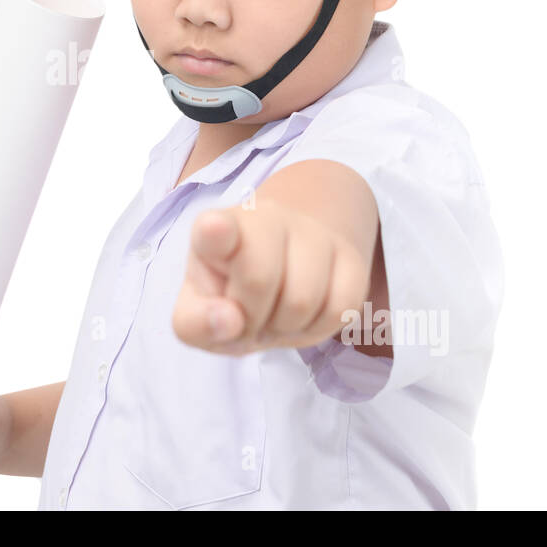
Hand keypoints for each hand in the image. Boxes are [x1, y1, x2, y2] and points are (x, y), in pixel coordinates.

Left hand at [171, 201, 370, 356]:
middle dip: (251, 318)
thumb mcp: (197, 312)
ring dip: (284, 327)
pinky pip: (338, 310)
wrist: (284, 269)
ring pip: (302, 300)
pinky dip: (318, 328)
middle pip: (259, 281)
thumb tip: (230, 322)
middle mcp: (265, 218)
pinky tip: (304, 315)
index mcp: (214, 230)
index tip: (214, 228)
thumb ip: (196, 323)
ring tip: (274, 314)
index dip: (216, 231)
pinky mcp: (350, 257)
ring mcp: (312, 233)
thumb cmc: (231, 291)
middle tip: (247, 317)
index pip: (215, 226)